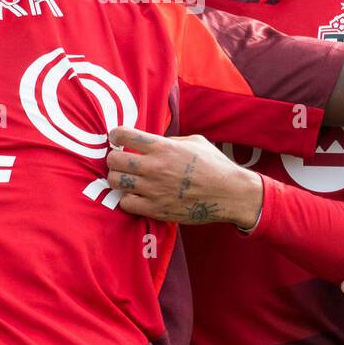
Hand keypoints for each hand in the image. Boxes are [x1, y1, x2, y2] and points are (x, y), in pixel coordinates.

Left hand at [105, 127, 262, 226]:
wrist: (229, 194)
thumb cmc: (214, 165)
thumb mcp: (194, 141)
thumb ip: (169, 140)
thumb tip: (150, 141)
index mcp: (163, 147)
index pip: (123, 135)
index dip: (115, 135)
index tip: (118, 138)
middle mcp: (154, 167)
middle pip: (113, 160)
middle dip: (113, 159)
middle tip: (120, 161)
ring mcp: (153, 189)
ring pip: (115, 182)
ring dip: (117, 179)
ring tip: (126, 179)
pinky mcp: (156, 209)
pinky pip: (125, 203)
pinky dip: (127, 199)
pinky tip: (136, 196)